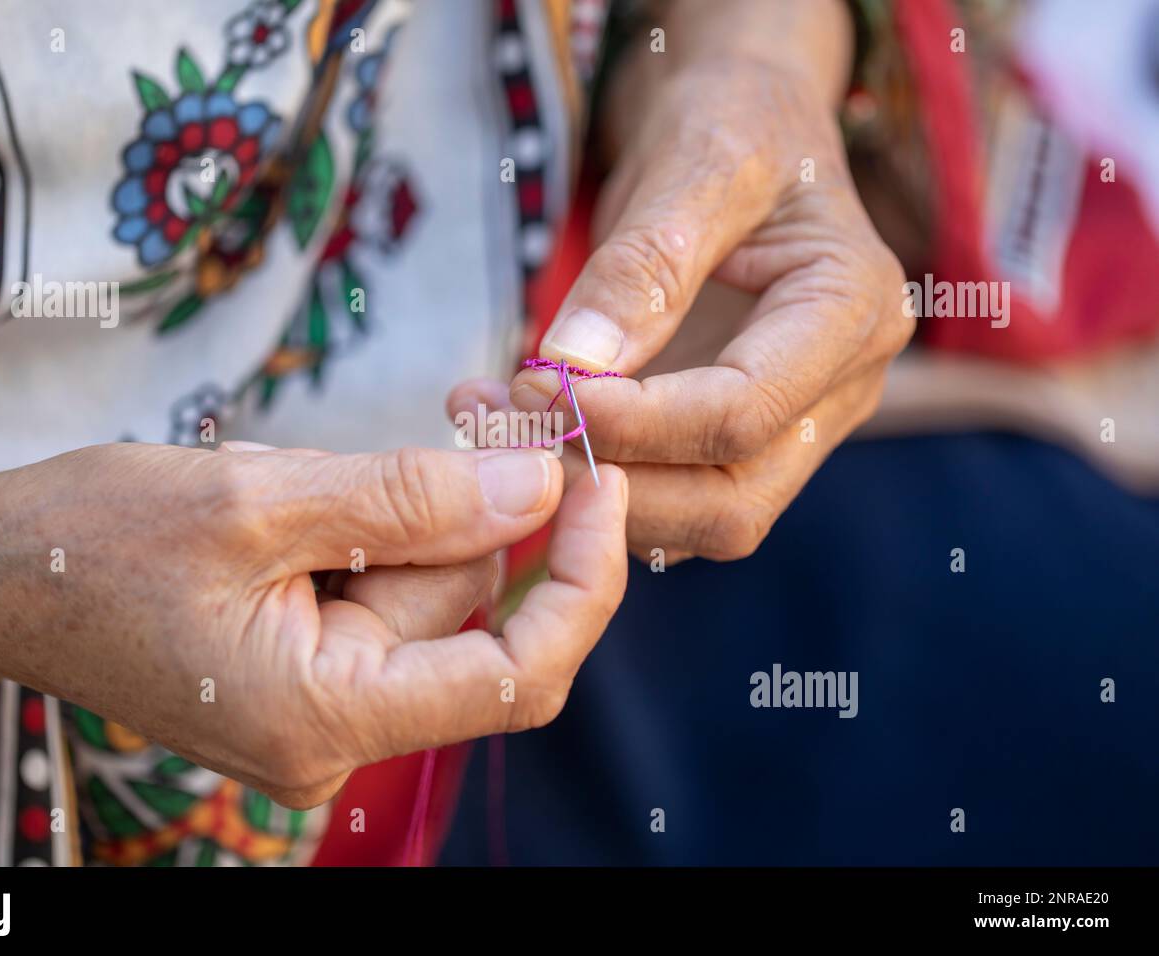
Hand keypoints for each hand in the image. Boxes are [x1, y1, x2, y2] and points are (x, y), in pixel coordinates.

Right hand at [0, 442, 626, 807]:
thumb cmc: (93, 540)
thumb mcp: (259, 498)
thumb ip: (409, 499)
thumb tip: (542, 485)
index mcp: (329, 715)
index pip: (518, 675)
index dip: (580, 578)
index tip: (595, 478)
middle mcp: (338, 737)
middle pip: (471, 621)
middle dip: (472, 515)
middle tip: (468, 411)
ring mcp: (324, 711)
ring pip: (430, 600)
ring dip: (411, 515)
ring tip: (313, 478)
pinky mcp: (309, 675)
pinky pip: (384, 600)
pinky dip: (378, 535)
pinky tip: (310, 503)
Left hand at [453, 48, 911, 563]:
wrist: (740, 124)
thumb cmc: (730, 120)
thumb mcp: (691, 162)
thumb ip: (641, 266)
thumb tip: (573, 367)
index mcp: (852, 312)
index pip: (743, 411)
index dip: (634, 421)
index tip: (536, 385)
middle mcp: (842, 389)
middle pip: (732, 501)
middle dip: (611, 480)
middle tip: (506, 427)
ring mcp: (797, 426)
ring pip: (702, 520)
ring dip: (593, 497)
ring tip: (496, 427)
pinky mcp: (741, 442)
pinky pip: (674, 501)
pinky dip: (596, 485)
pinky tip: (523, 431)